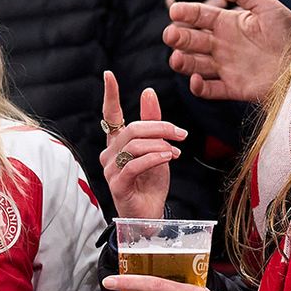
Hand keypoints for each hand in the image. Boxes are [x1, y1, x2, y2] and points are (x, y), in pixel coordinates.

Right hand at [99, 70, 183, 219]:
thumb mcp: (157, 148)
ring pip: (134, 145)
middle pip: (132, 129)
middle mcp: (109, 154)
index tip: (109, 74)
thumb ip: (152, 122)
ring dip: (160, 144)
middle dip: (160, 127)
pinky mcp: (117, 184)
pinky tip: (168, 157)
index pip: (110, 115)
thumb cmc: (151, 183)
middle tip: (181, 133)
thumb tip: (148, 92)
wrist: (150, 216)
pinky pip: (135, 164)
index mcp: (117, 143)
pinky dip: (154, 158)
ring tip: (175, 151)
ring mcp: (110, 170)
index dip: (110, 94)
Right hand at [165, 0, 290, 101]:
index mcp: (228, 23)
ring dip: (183, 62)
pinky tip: (196, 80)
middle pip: (191, 40)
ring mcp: (226, 67)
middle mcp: (223, 45)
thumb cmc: (290, 31)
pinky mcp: (233, 88)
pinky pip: (209, 90)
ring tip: (178, 58)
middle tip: (171, 35)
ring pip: (195, 65)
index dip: (185, 13)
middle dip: (178, 37)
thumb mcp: (267, 5)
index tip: (175, 11)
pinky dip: (199, 87)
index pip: (199, 16)